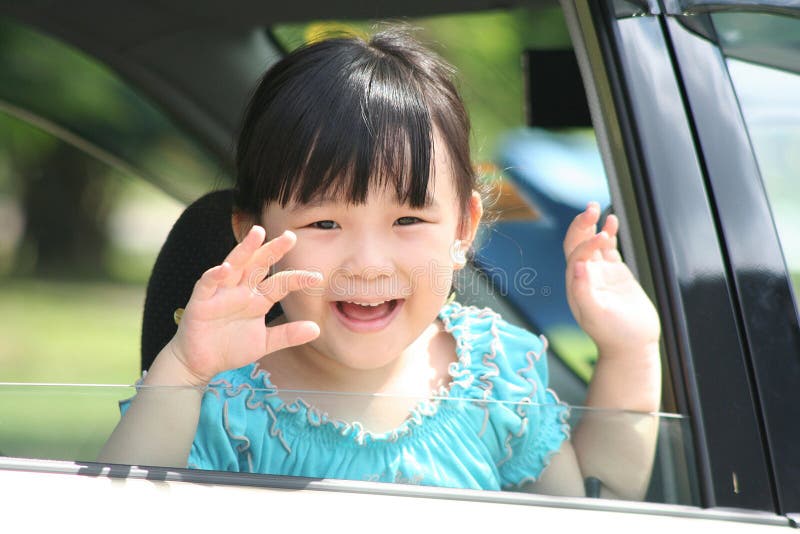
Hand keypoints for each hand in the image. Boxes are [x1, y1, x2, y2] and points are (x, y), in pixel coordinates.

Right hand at [167, 226, 321, 385]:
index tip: (317, 277)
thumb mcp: (264, 342)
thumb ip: (287, 335)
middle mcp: (241, 290)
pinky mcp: (201, 301)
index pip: (280, 283)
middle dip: (273, 249)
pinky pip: (207, 283)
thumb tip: (316, 329)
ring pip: (234, 265)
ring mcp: (221, 293)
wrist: (201, 363)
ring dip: (245, 249)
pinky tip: (225, 268)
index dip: (297, 279)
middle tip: (290, 236)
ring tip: (258, 234)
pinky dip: (215, 275)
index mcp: (258, 298)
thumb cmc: (231, 347)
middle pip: (259, 265)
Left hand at [563, 202, 659, 354]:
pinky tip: (612, 220)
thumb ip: (584, 292)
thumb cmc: (614, 335)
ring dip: (592, 225)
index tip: (603, 238)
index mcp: (576, 284)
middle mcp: (584, 276)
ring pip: (591, 242)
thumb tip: (577, 267)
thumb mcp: (597, 316)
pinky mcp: (615, 273)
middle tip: (590, 208)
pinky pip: (608, 248)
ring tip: (596, 207)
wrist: (632, 347)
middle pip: (577, 243)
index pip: (576, 255)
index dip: (587, 243)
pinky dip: (609, 233)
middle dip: (582, 225)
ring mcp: (600, 273)